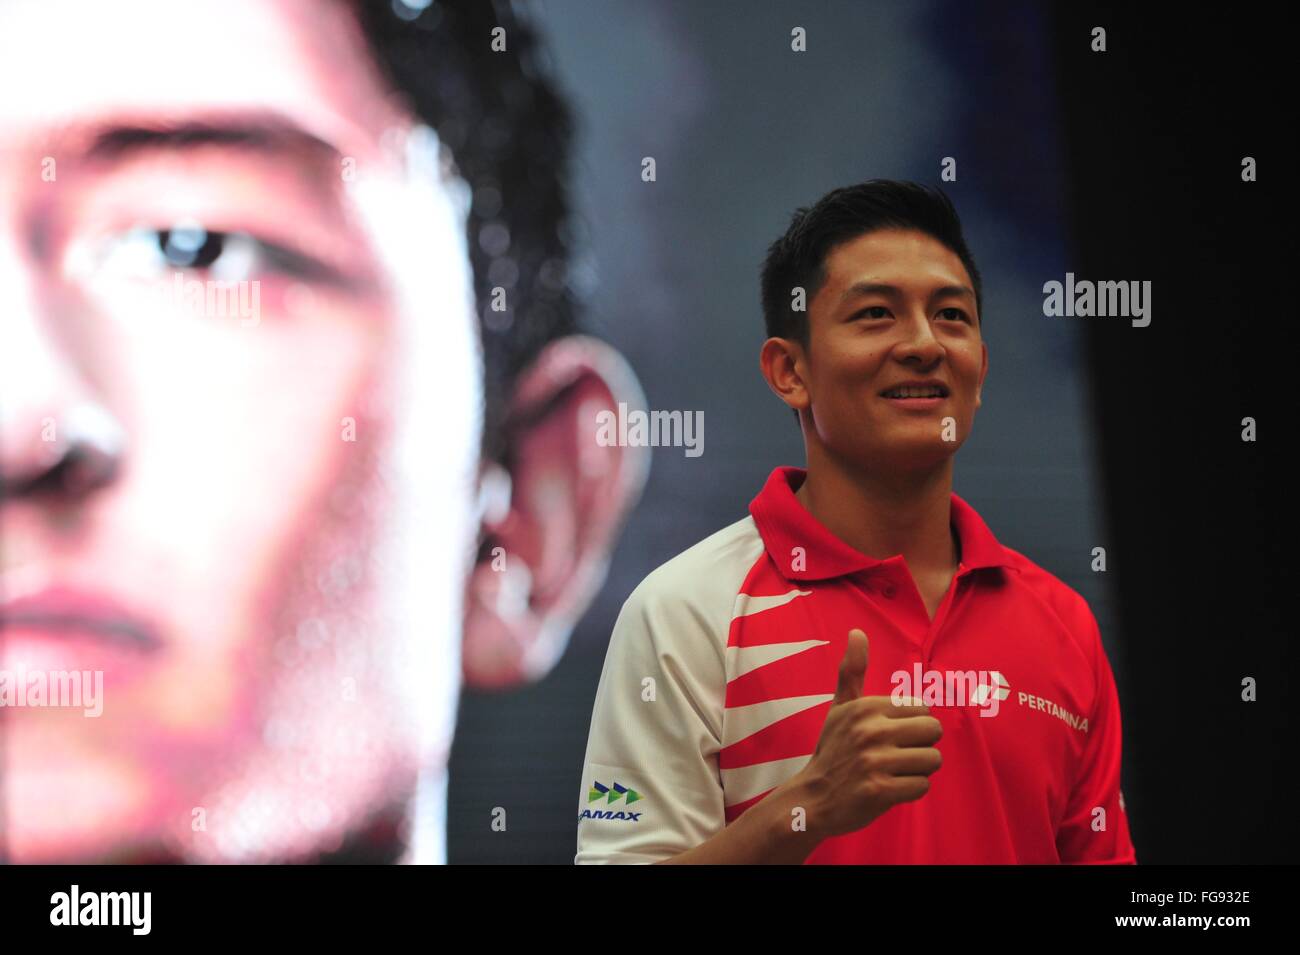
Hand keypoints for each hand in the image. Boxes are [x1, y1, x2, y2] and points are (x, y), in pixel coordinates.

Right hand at [795, 628, 942, 838]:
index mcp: (865, 707)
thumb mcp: (840, 708)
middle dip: (922, 745)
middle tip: (898, 755)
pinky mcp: (880, 790)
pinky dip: (910, 790)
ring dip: (918, 770)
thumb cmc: (833, 750)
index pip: (922, 708)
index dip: (912, 724)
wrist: (812, 798)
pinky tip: (890, 788)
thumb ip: (851, 671)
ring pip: (932, 760)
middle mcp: (870, 731)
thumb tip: (857, 632)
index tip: (890, 736)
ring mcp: (875, 761)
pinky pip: (922, 785)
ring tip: (894, 771)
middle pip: (934, 731)